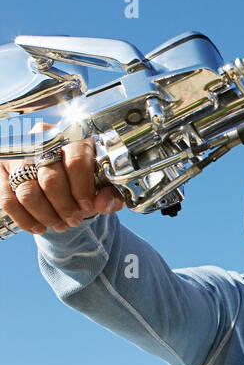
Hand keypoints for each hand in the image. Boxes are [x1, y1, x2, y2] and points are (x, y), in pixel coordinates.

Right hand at [0, 139, 124, 234]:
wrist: (63, 174)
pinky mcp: (3, 171)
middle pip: (50, 179)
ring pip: (28, 192)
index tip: (87, 206)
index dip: (82, 188)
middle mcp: (43, 141)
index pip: (75, 161)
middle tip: (74, 220)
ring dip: (46, 215)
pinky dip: (25, 219)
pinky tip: (40, 227)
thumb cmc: (88, 179)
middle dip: (64, 207)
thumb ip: (111, 194)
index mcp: (73, 137)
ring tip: (60, 225)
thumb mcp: (106, 184)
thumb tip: (102, 203)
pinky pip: (8, 201)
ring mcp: (19, 156)